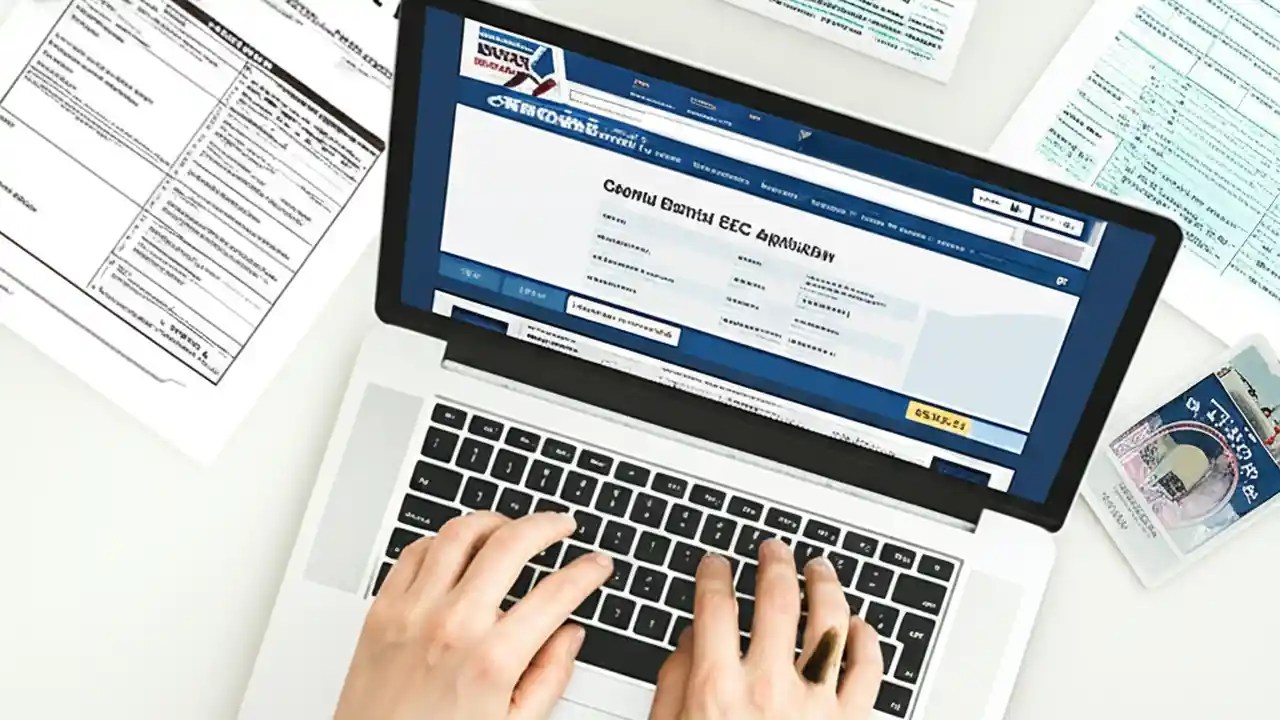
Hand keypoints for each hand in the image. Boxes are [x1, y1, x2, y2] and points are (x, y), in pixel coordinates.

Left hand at [335, 512, 612, 719]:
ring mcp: (412, 612)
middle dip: (547, 525)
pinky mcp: (381, 610)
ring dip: (494, 520)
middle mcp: (452, 626)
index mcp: (492, 661)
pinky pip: (415, 551)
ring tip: (512, 527)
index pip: (556, 593)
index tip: (596, 565)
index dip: (586, 572)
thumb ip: (549, 678)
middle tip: (562, 526)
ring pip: (459, 534)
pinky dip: (444, 540)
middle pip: (510, 543)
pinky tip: (460, 548)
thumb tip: (568, 636)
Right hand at [650, 539, 881, 719]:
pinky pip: (868, 671)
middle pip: (777, 600)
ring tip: (819, 569)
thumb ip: (674, 685)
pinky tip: (858, 624)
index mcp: (717, 691)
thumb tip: (689, 640)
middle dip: (773, 563)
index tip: (715, 565)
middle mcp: (768, 690)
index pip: (715, 606)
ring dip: (825, 585)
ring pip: (830, 622)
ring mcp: (815, 706)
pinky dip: (868, 640)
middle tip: (772, 550)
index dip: (713, 574)